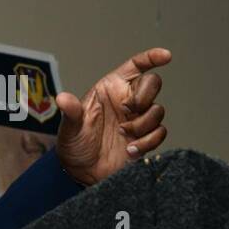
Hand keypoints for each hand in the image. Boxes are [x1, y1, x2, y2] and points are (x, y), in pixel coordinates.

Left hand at [54, 47, 170, 186]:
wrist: (81, 172)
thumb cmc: (74, 144)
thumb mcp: (70, 127)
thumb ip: (71, 112)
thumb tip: (62, 99)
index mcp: (111, 89)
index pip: (135, 66)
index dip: (151, 58)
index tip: (166, 56)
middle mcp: (127, 101)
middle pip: (152, 84)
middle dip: (144, 96)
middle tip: (127, 111)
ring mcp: (138, 119)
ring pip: (158, 110)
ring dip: (143, 124)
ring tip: (122, 134)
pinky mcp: (145, 138)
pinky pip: (159, 133)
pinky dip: (148, 142)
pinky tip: (130, 149)